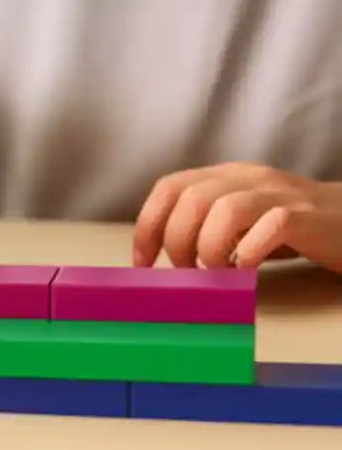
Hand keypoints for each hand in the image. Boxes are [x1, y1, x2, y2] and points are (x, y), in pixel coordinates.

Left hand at [133, 163, 341, 269]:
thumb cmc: (288, 229)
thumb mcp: (237, 222)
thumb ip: (203, 229)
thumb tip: (162, 261)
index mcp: (225, 177)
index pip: (170, 187)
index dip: (148, 225)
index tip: (143, 263)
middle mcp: (248, 179)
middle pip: (193, 198)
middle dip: (178, 241)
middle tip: (188, 272)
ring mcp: (279, 195)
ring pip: (226, 208)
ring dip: (210, 248)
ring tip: (217, 272)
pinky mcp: (306, 217)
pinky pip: (271, 226)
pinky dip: (249, 252)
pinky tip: (247, 269)